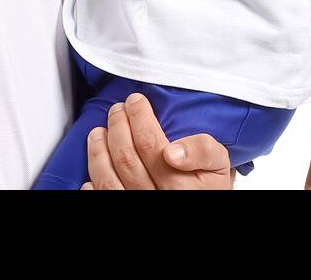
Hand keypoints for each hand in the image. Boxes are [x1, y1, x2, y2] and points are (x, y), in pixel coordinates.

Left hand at [82, 93, 234, 189]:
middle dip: (117, 126)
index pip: (150, 144)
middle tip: (117, 109)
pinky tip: (95, 167)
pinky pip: (102, 198)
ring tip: (99, 132)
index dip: (138, 117)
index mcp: (181, 185)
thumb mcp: (217, 163)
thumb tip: (172, 151)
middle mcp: (158, 197)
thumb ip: (202, 150)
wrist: (203, 202)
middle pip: (126, 158)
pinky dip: (93, 182)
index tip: (135, 101)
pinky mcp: (126, 209)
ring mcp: (140, 204)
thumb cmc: (208, 183)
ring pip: (109, 180)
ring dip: (98, 151)